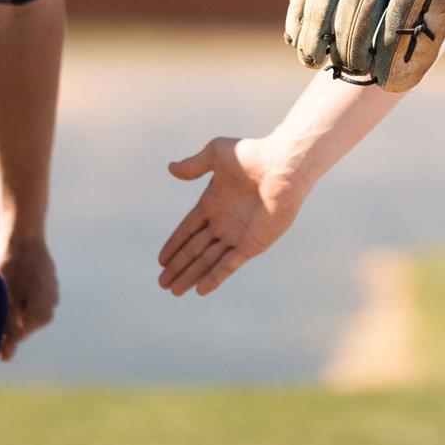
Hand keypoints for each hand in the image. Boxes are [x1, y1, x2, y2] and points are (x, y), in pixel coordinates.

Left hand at [0, 232, 58, 361]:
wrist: (23, 231)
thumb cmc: (9, 267)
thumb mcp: (4, 300)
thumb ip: (7, 330)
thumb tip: (5, 359)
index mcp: (42, 315)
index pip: (15, 336)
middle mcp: (51, 306)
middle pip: (21, 323)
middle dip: (5, 315)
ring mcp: (51, 291)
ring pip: (24, 306)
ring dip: (10, 302)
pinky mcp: (46, 279)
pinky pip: (29, 292)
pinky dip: (17, 289)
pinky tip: (7, 276)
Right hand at [158, 136, 303, 296]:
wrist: (283, 166)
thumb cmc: (252, 154)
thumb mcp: (216, 154)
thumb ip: (194, 165)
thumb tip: (170, 169)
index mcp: (213, 203)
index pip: (188, 230)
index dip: (174, 245)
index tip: (161, 260)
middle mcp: (224, 222)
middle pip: (195, 250)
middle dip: (178, 267)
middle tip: (162, 284)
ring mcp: (238, 235)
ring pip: (208, 261)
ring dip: (191, 275)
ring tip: (175, 291)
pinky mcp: (253, 244)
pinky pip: (229, 264)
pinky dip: (215, 277)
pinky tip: (200, 290)